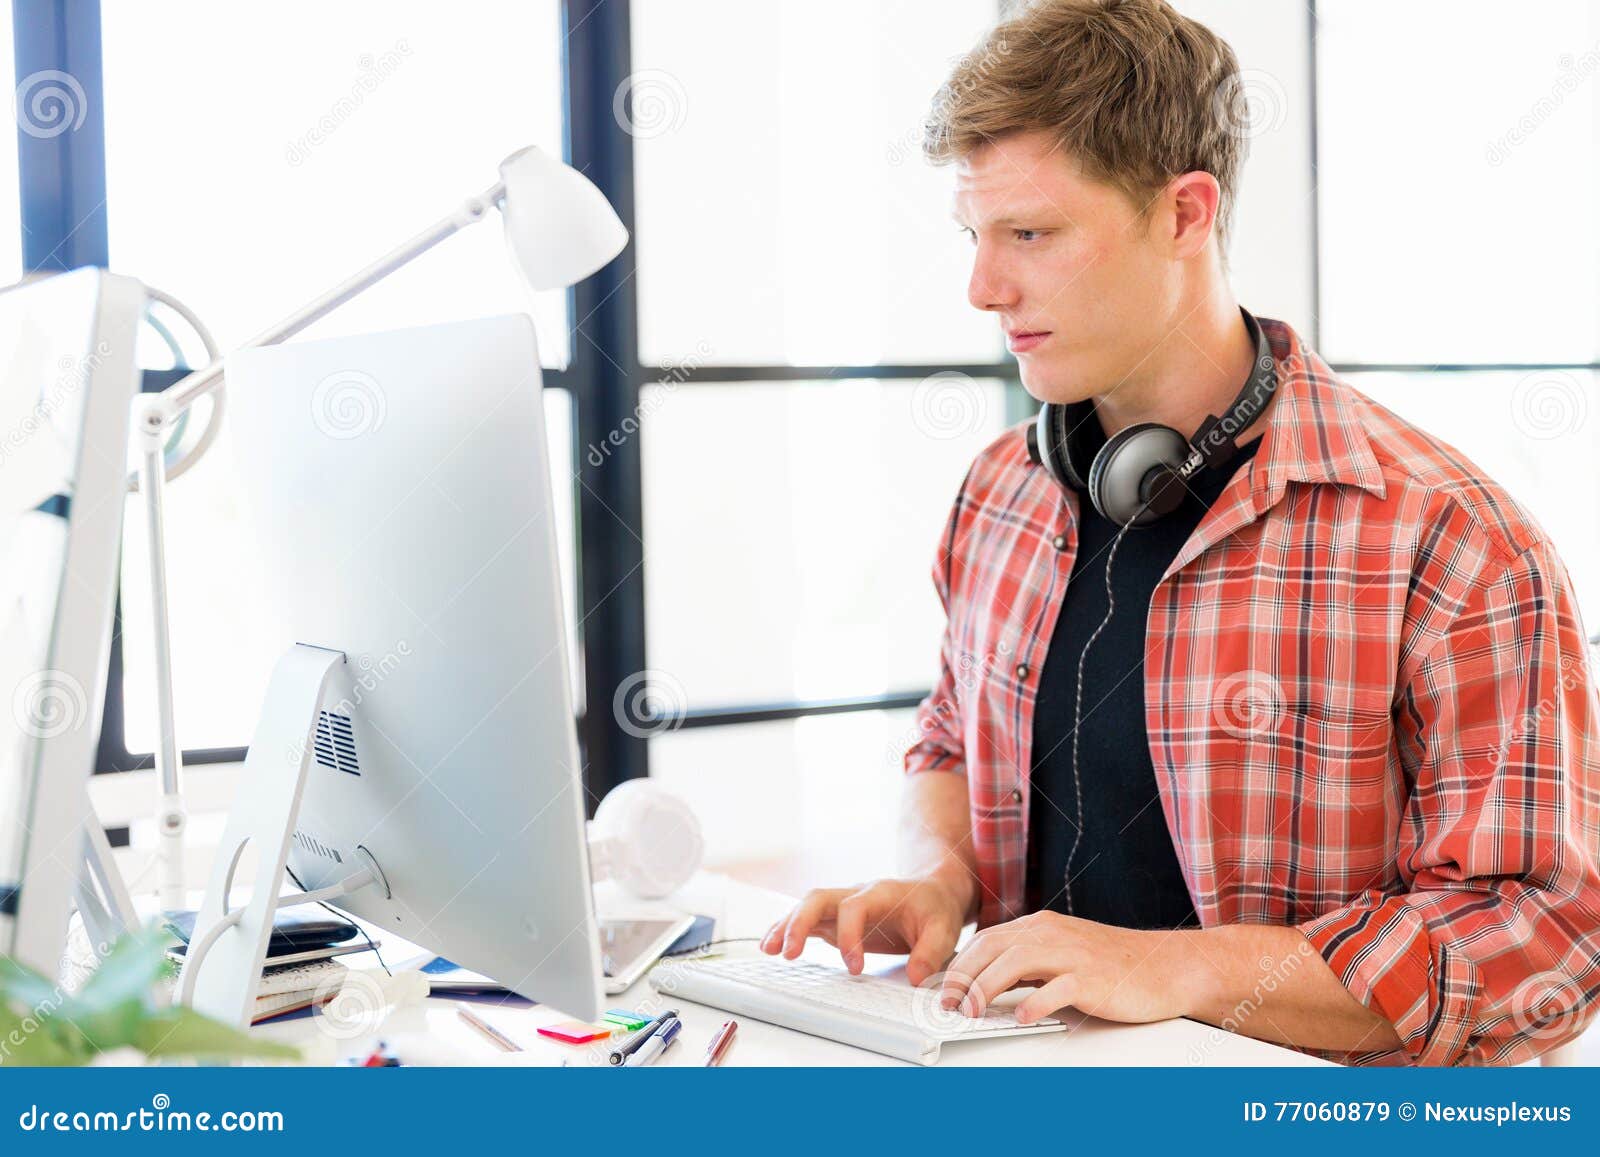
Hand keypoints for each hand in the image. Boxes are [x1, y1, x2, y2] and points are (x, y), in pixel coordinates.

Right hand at [759, 875, 969, 985]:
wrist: (932, 892)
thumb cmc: (935, 908)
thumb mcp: (945, 928)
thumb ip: (932, 952)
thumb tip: (915, 977)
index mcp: (881, 893)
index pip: (854, 907)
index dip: (849, 936)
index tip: (855, 966)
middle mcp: (856, 894)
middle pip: (818, 898)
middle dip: (800, 924)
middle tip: (789, 953)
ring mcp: (843, 905)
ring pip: (806, 907)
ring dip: (786, 927)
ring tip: (768, 950)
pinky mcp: (836, 919)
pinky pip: (807, 920)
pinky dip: (787, 931)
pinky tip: (772, 946)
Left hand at [937, 910, 1196, 1024]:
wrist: (1165, 966)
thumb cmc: (1115, 964)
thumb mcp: (1063, 954)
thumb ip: (1029, 963)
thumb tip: (989, 983)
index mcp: (1042, 927)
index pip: (988, 939)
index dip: (960, 963)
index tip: (943, 987)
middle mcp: (1052, 935)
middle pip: (993, 947)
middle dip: (963, 976)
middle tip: (948, 1002)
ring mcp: (1073, 954)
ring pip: (1016, 962)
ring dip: (987, 988)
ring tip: (972, 1011)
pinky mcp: (1093, 978)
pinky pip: (1057, 988)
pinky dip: (1034, 1002)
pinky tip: (1021, 1017)